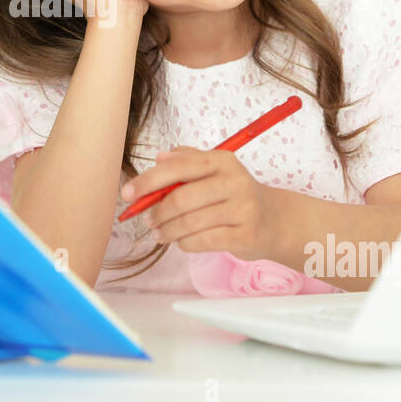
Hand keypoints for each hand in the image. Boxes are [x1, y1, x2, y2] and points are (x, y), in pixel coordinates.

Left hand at [120, 146, 280, 260]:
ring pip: (190, 223)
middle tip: (146, 220)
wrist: (273, 219)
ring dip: (167, 231)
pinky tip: (181, 241)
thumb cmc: (233, 194)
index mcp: (222, 161)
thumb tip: (158, 158)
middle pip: (182, 198)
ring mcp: (242, 209)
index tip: (127, 194)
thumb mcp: (215, 170)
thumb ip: (186, 161)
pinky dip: (184, 243)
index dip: (148, 180)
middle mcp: (234, 181)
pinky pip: (202, 241)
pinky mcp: (245, 235)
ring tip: (160, 233)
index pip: (178, 167)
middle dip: (157, 212)